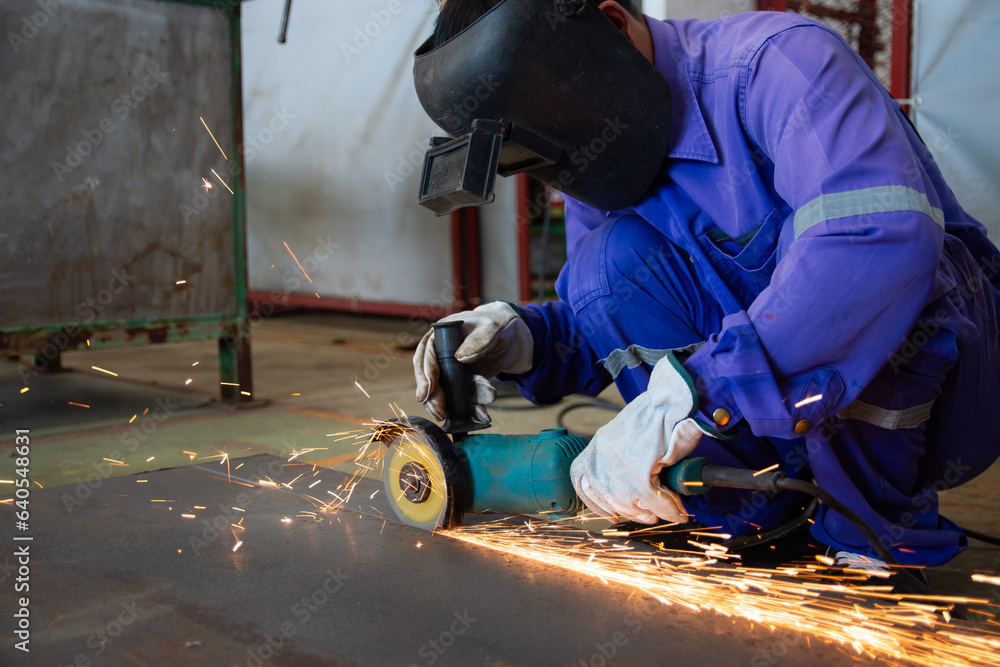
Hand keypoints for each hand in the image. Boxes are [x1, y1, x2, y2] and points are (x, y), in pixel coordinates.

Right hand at [414, 302, 532, 422]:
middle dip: (433, 397)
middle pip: (429, 378)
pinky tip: (480, 414)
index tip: (427, 392)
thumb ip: (479, 340)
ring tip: (469, 413)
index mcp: (441, 334)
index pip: (425, 355)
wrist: (511, 339)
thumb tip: (460, 357)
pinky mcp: (462, 383)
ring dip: (453, 405)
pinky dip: (470, 408)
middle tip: (439, 412)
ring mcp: (451, 370)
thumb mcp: (492, 329)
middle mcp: (441, 353)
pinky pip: (461, 398)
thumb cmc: (498, 325)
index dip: (424, 374)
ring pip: (443, 392)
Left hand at [570, 353, 715, 523]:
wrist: (674, 400)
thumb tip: (632, 490)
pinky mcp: (640, 474)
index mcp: (597, 445)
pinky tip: (678, 512)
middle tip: (648, 514)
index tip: (609, 513)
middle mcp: (602, 456)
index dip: (594, 501)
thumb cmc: (658, 414)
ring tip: (665, 511)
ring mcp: (619, 466)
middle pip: (608, 497)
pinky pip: (655, 502)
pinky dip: (669, 510)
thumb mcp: (629, 434)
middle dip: (630, 511)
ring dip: (650, 513)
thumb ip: (621, 457)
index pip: (581, 479)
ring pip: (631, 504)